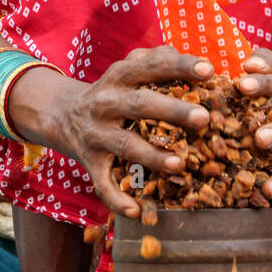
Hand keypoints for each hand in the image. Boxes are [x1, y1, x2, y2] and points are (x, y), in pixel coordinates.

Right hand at [46, 45, 215, 218]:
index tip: (209, 71)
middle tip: (204, 118)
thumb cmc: (113, 91)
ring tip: (180, 164)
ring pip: (125, 145)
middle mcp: (106, 102)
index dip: (180, 67)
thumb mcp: (128, 69)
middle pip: (140, 104)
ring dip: (152, 156)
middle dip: (172, 111)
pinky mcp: (90, 162)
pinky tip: (135, 211)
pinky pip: (102, 184)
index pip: (151, 66)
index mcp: (120, 75)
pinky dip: (116, 199)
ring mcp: (96, 133)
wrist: (62, 114)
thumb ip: (158, 60)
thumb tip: (197, 63)